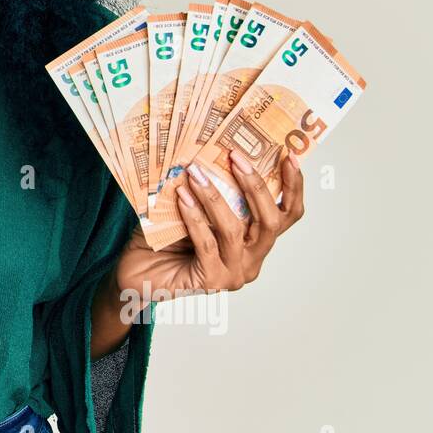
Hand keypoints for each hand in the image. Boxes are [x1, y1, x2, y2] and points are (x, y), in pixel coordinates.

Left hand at [114, 149, 305, 306]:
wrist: (138, 272)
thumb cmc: (166, 239)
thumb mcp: (195, 208)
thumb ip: (213, 191)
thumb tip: (213, 152)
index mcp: (256, 242)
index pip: (287, 215)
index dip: (293, 187)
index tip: (289, 156)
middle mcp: (252, 260)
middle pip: (270, 221)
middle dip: (255, 185)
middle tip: (235, 156)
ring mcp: (234, 273)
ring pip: (235, 230)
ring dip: (214, 196)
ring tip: (195, 172)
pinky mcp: (212, 281)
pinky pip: (207, 243)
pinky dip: (195, 216)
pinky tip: (182, 196)